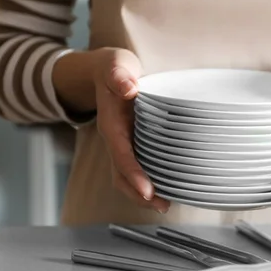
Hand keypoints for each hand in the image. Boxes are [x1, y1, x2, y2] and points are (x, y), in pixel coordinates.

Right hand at [92, 48, 169, 212]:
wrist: (105, 70)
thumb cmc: (113, 68)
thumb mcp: (115, 64)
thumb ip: (118, 75)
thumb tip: (128, 87)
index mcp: (111, 123)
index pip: (121, 154)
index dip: (133, 174)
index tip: (147, 190)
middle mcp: (115, 138)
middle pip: (121, 173)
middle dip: (138, 193)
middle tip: (161, 205)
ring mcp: (122, 142)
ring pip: (126, 175)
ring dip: (142, 193)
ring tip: (165, 205)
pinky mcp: (130, 143)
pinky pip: (135, 167)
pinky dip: (147, 180)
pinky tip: (165, 186)